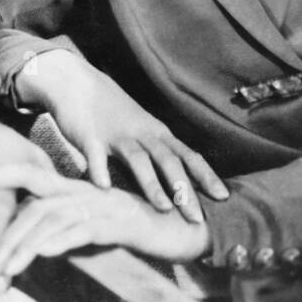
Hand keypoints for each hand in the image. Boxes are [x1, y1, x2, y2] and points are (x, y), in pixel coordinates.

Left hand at [0, 175, 211, 288]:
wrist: (182, 224)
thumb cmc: (134, 227)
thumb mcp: (93, 225)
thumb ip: (64, 228)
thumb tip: (33, 244)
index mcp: (74, 189)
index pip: (30, 173)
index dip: (0, 174)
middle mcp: (83, 192)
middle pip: (33, 206)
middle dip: (4, 237)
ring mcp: (100, 205)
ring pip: (51, 220)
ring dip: (23, 247)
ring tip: (3, 272)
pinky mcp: (118, 223)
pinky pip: (82, 229)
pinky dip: (60, 240)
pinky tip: (42, 253)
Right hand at [16, 50, 227, 221]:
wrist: (78, 82)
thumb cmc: (113, 113)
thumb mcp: (140, 130)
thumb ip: (156, 154)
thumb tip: (179, 184)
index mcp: (157, 133)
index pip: (188, 155)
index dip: (206, 176)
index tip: (223, 198)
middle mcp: (141, 133)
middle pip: (168, 161)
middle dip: (184, 190)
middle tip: (197, 219)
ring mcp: (116, 134)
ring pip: (138, 160)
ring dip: (151, 184)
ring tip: (163, 209)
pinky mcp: (89, 136)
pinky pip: (96, 156)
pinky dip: (100, 171)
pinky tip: (104, 188)